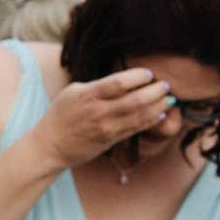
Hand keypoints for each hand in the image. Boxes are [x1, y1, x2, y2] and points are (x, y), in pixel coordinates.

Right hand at [26, 67, 172, 169]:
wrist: (51, 145)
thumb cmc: (60, 114)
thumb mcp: (73, 92)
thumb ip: (97, 86)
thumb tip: (123, 80)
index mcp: (87, 95)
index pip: (118, 83)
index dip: (137, 77)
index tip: (149, 73)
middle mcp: (98, 111)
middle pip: (134, 100)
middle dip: (155, 91)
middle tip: (165, 86)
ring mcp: (106, 127)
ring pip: (139, 116)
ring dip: (158, 107)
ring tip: (168, 99)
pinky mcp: (110, 140)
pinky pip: (135, 129)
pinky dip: (150, 121)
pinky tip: (160, 114)